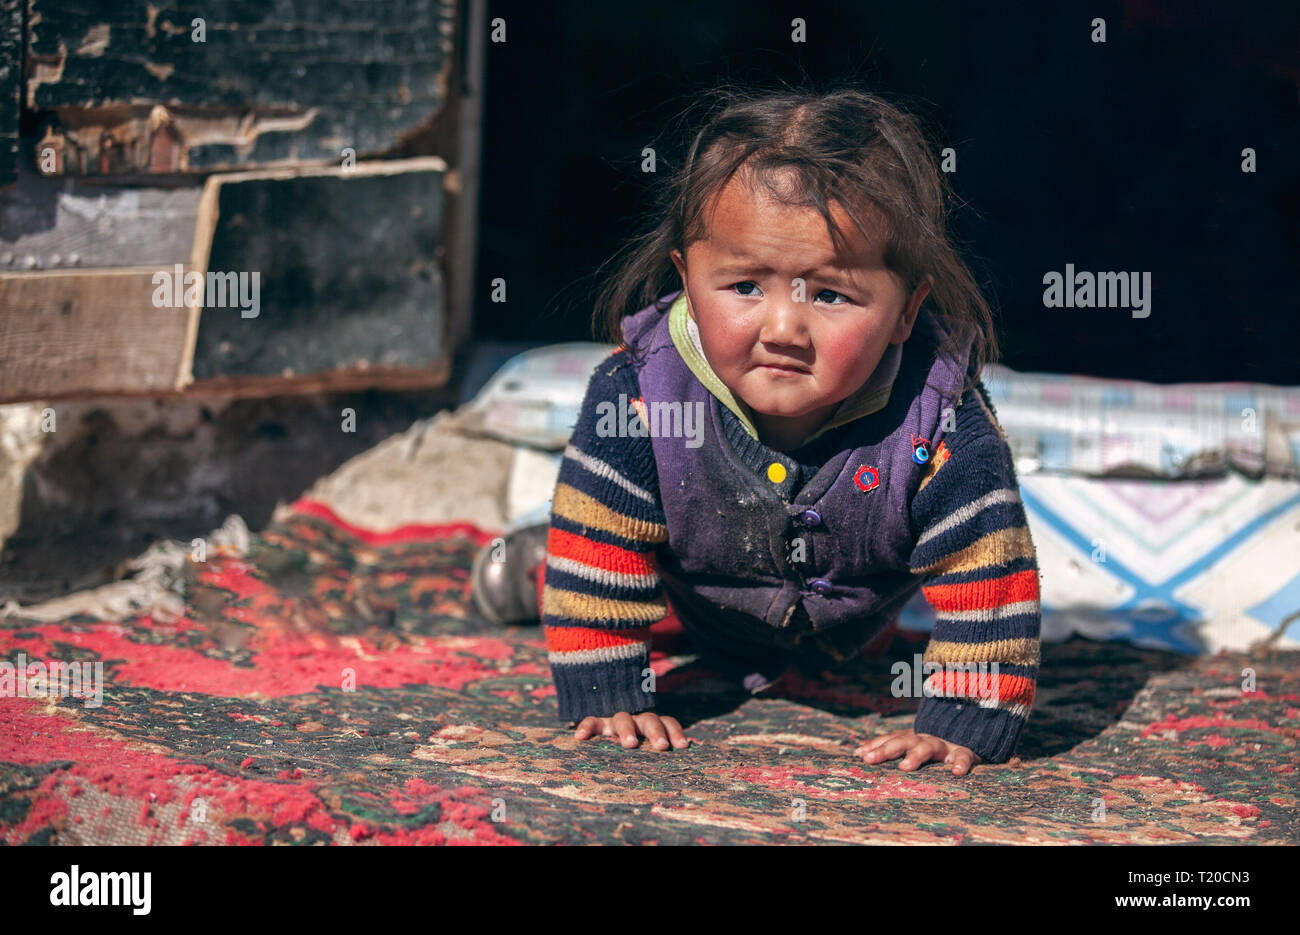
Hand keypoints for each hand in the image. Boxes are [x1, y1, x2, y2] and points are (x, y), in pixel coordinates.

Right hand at [573, 712, 689, 750]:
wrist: (607, 728)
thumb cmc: (634, 750)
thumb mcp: (646, 749)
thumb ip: (657, 753)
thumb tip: (678, 765)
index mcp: (651, 726)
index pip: (667, 722)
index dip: (676, 732)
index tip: (683, 746)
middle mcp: (636, 721)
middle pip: (648, 720)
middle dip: (656, 732)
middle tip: (662, 746)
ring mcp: (616, 722)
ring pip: (623, 718)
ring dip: (628, 730)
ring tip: (630, 744)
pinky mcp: (598, 724)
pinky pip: (592, 721)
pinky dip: (587, 727)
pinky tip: (580, 737)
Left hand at [855, 729, 982, 774]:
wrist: (971, 733)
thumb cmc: (935, 745)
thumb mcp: (912, 745)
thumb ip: (888, 746)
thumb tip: (857, 752)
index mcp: (913, 738)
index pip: (891, 739)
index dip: (875, 745)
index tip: (859, 755)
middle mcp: (925, 740)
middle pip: (904, 741)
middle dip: (886, 749)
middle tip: (870, 759)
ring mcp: (945, 745)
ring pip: (929, 747)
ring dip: (916, 755)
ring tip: (905, 766)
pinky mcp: (965, 752)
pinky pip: (963, 756)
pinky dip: (961, 763)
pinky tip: (956, 772)